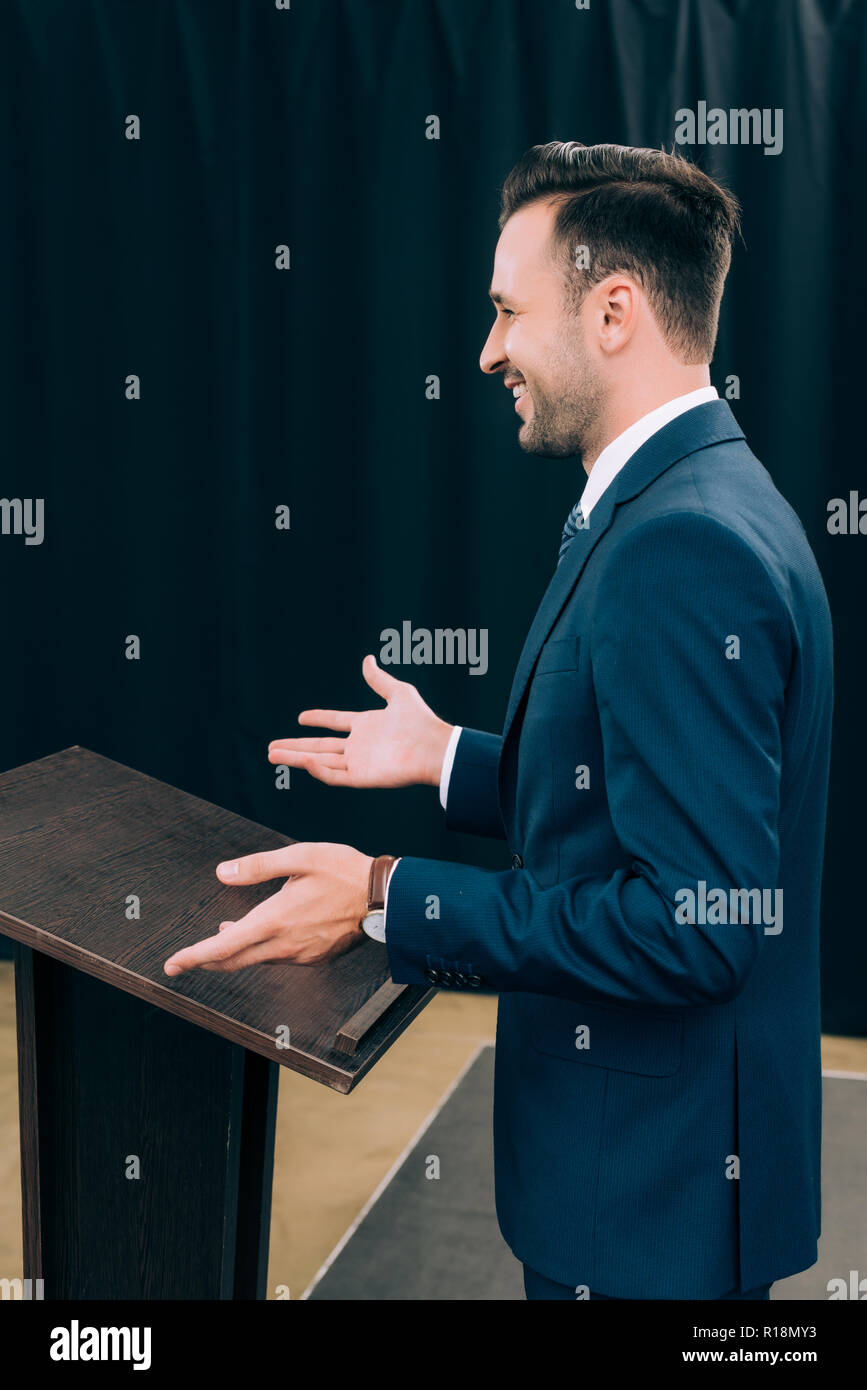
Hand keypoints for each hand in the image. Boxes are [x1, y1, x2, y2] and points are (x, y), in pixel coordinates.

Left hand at [163, 842, 372, 975]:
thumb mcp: (299, 857)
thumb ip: (257, 866)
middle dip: (205, 961)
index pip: (223, 948)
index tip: (171, 964)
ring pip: (256, 960)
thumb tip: (222, 873)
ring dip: (234, 951)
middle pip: (233, 961)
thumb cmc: (344, 872)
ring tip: (223, 935)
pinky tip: (261, 934)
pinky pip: (278, 958)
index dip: (194, 957)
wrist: (384, 898)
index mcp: (275, 920)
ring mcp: (300, 955)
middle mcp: (285, 945)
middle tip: (184, 960)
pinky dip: (260, 950)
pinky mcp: (314, 958)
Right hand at [267, 654, 453, 788]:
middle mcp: (359, 745)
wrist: (434, 747)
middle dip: (294, 747)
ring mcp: (359, 763)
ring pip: (320, 762)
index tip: (300, 718)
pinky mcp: (362, 778)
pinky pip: (335, 776)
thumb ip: (379, 680)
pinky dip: (317, 770)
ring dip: (296, 759)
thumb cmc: (421, 721)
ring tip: (273, 755)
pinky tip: (303, 761)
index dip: (318, 720)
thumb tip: (368, 659)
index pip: (335, 723)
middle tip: (271, 748)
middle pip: (320, 747)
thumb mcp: (399, 693)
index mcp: (366, 726)